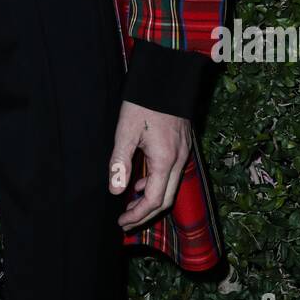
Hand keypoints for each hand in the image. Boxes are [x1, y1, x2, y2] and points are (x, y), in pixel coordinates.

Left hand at [108, 99, 189, 229]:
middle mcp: (179, 160)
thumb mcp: (126, 131)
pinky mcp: (182, 146)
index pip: (154, 200)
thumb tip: (115, 191)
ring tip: (130, 205)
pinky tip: (141, 182)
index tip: (121, 222)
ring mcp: (183, 154)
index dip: (137, 215)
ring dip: (151, 200)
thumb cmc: (144, 102)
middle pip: (166, 200)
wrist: (166, 78)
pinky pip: (172, 175)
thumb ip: (120, 162)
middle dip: (145, 215)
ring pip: (170, 188)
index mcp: (165, 160)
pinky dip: (157, 184)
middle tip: (125, 222)